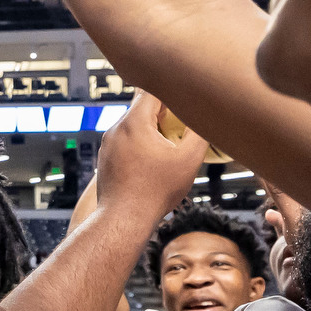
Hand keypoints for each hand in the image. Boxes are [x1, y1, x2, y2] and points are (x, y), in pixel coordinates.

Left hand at [96, 92, 207, 217]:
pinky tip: (152, 160)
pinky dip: (139, 144)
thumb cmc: (155, 192)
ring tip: (168, 144)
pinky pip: (125, 141)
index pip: (152, 91)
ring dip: (151, 130)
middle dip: (163, 113)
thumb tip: (204, 118)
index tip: (184, 97)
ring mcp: (108, 143)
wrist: (124, 219)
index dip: (171, 91)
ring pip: (133, 125)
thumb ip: (198, 134)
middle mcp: (116, 128)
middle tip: (180, 123)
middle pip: (142, 107)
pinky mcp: (106, 158)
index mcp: (134, 122)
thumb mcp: (188, 160)